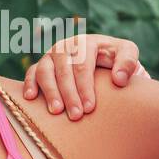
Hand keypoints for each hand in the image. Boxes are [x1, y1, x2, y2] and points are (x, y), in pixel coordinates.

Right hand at [23, 34, 146, 119]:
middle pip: (64, 70)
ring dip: (50, 91)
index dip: (85, 87)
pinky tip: (31, 97)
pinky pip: (32, 72)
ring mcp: (52, 55)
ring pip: (45, 70)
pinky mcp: (42, 64)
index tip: (89, 108)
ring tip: (56, 111)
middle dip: (69, 94)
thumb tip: (119, 79)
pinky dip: (29, 84)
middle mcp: (67, 45)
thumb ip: (128, 62)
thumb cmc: (116, 61)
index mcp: (88, 42)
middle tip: (76, 116)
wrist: (105, 62)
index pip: (84, 64)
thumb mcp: (127, 54)